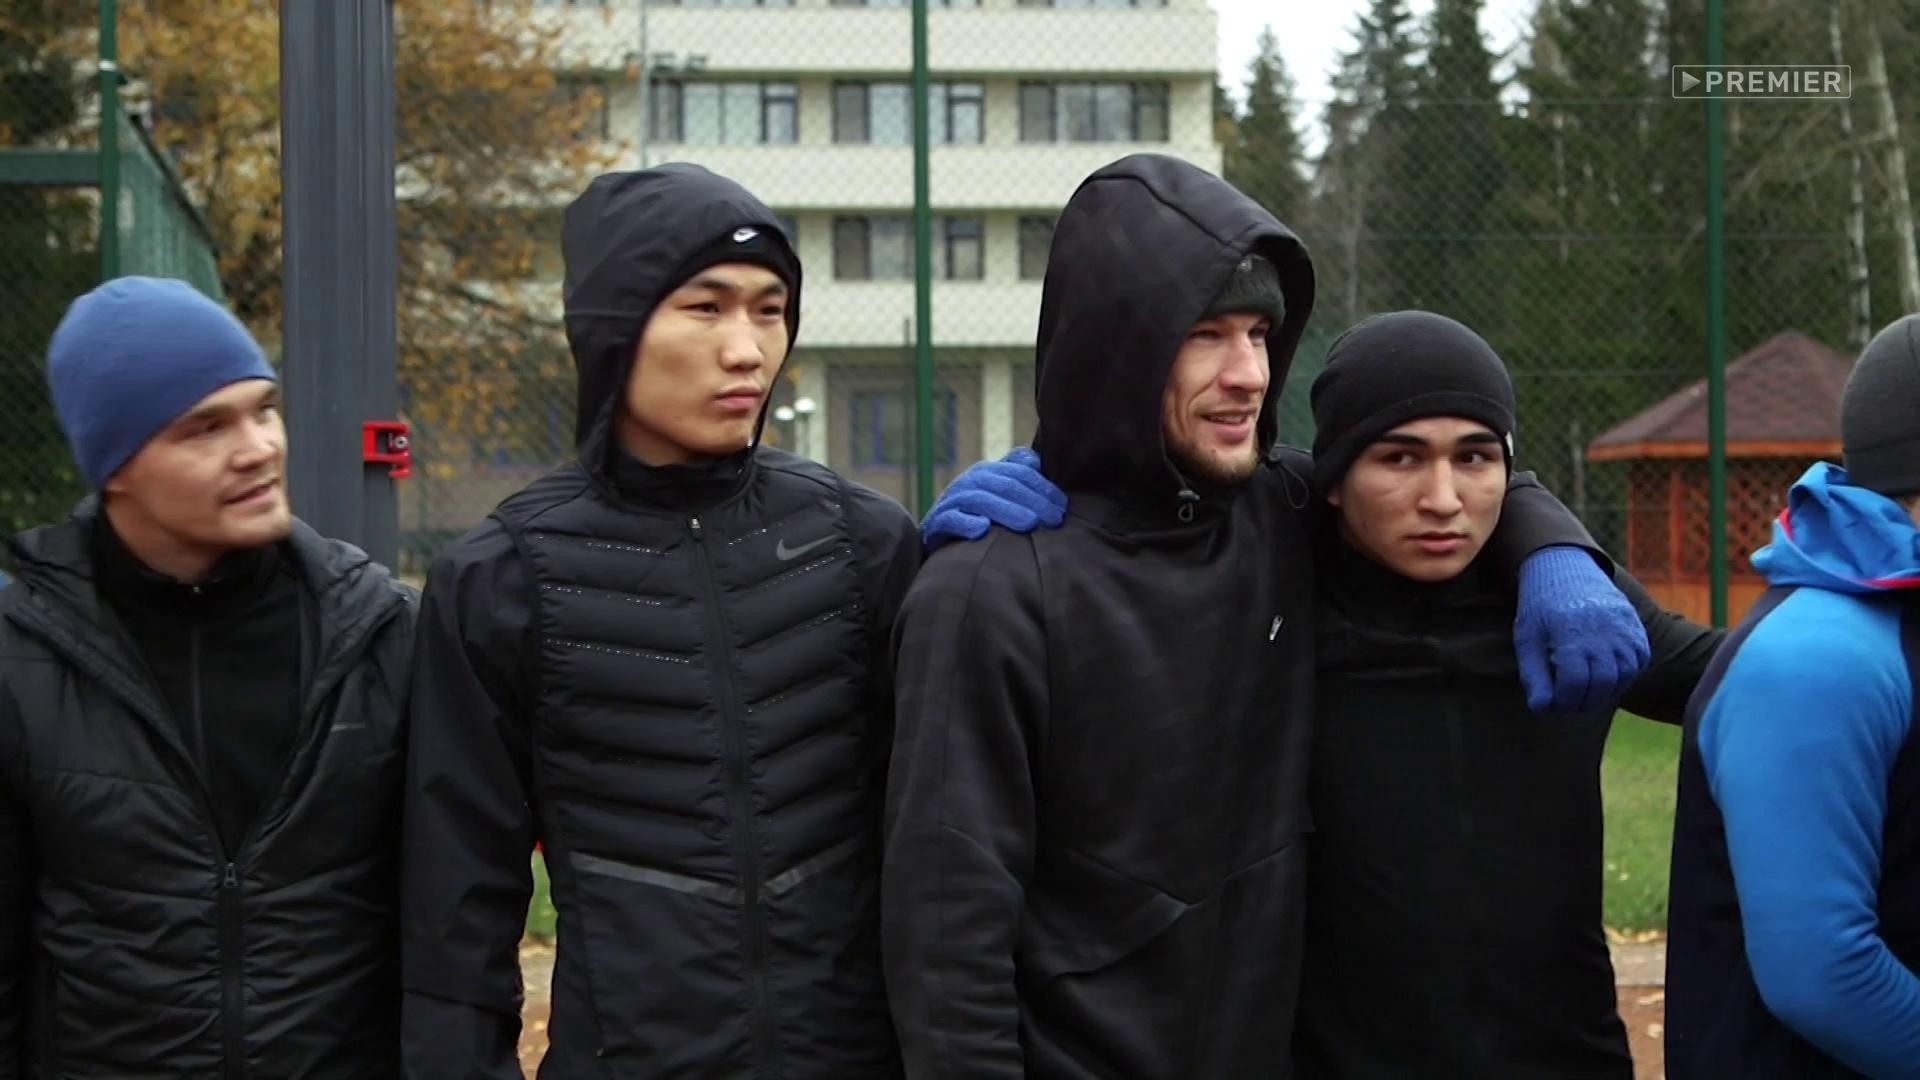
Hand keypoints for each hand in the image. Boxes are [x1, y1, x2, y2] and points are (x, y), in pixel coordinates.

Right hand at [919, 447, 1066, 551]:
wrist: (935, 534)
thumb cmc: (975, 513)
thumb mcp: (996, 490)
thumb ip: (1015, 473)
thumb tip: (1036, 461)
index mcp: (988, 471)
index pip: (1019, 473)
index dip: (1043, 488)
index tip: (1063, 507)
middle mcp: (970, 481)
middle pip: (1004, 485)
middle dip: (1033, 500)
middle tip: (1055, 520)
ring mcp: (952, 500)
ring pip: (980, 500)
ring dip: (1006, 511)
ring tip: (1030, 524)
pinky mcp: (935, 523)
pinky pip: (949, 519)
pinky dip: (965, 523)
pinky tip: (982, 530)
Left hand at [1514, 546, 1652, 712]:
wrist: (1568, 573)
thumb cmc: (1542, 610)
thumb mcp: (1527, 639)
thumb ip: (1533, 675)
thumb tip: (1540, 708)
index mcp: (1572, 634)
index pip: (1575, 683)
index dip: (1563, 702)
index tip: (1551, 705)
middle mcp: (1604, 633)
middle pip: (1602, 685)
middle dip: (1583, 703)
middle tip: (1567, 705)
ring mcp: (1625, 632)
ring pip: (1623, 677)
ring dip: (1603, 692)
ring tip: (1582, 692)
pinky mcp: (1637, 632)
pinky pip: (1636, 664)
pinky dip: (1621, 677)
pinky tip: (1600, 675)